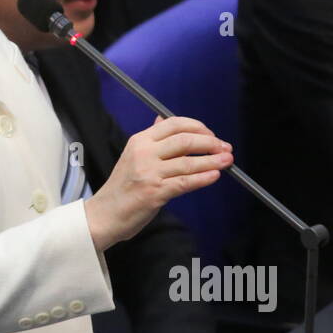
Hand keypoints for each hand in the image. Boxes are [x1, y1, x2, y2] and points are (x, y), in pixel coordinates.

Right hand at [85, 115, 231, 250]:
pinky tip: (214, 176)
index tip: (211, 134)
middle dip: (210, 143)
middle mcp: (144, 153)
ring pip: (188, 161)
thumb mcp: (132, 155)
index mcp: (139, 141)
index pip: (173, 124)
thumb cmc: (122, 187)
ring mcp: (149, 172)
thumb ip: (151, 139)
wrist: (104, 214)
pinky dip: (203, 178)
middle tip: (225, 148)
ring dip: (212, 161)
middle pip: (185, 140)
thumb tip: (163, 119)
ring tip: (227, 161)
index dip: (197, 127)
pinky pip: (185, 182)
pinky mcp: (154, 192)